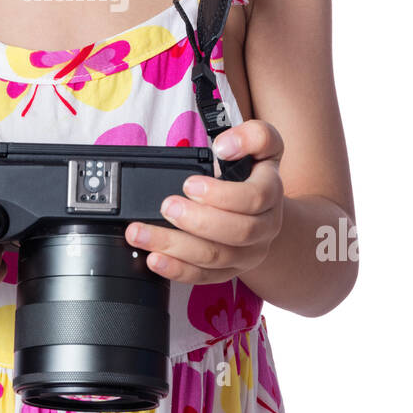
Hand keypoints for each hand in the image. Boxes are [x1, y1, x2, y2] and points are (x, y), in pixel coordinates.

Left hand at [123, 120, 284, 283]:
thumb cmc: (252, 172)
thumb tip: (225, 146)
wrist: (263, 210)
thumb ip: (252, 136)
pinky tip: (154, 259)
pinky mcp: (229, 270)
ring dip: (175, 246)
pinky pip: (204, 277)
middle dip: (196, 221)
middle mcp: (265, 227)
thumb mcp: (261, 144)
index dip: (221, 194)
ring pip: (216, 257)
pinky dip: (177, 270)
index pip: (254, 198)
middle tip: (166, 207)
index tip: (188, 184)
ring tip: (141, 232)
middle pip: (237, 232)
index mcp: (271, 193)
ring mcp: (248, 253)